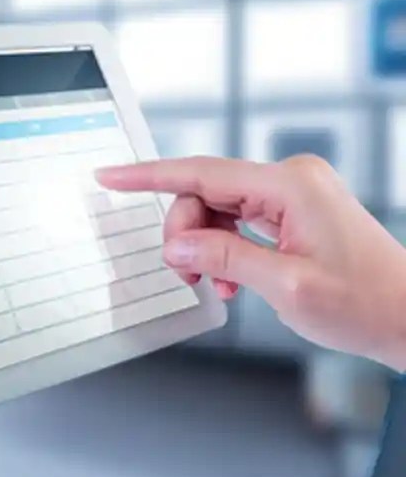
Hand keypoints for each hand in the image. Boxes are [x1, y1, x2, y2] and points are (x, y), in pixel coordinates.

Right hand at [97, 155, 405, 371]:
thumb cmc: (366, 303)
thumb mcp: (285, 286)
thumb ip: (224, 259)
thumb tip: (177, 245)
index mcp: (291, 186)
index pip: (201, 173)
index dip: (148, 177)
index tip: (111, 177)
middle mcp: (291, 179)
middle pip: (204, 193)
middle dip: (185, 234)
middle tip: (186, 275)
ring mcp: (294, 193)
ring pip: (217, 209)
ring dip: (204, 247)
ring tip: (212, 285)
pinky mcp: (294, 210)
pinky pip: (238, 220)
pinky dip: (225, 249)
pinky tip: (230, 281)